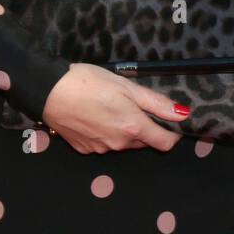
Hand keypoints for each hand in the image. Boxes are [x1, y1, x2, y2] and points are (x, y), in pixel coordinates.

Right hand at [41, 62, 187, 153]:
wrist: (49, 91)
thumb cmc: (90, 83)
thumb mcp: (127, 87)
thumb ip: (157, 103)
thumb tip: (183, 114)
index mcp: (133, 129)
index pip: (165, 143)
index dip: (172, 134)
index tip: (169, 122)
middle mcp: (119, 144)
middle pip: (143, 142)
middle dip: (145, 129)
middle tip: (133, 106)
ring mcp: (100, 149)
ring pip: (122, 144)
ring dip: (124, 131)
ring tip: (110, 108)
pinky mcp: (84, 150)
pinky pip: (103, 144)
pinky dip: (105, 134)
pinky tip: (94, 116)